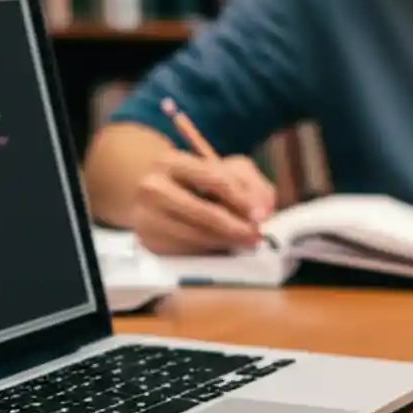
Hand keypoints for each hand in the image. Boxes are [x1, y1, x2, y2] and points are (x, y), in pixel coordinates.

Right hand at [130, 152, 276, 254]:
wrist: (152, 195)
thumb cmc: (194, 180)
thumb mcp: (222, 168)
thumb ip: (248, 181)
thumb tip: (263, 208)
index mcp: (170, 162)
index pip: (213, 179)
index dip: (241, 198)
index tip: (261, 215)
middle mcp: (153, 189)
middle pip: (203, 213)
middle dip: (236, 227)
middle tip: (256, 235)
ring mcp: (148, 218)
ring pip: (197, 236)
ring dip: (226, 241)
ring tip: (244, 240)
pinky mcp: (150, 243)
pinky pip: (188, 251)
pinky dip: (209, 249)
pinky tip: (220, 244)